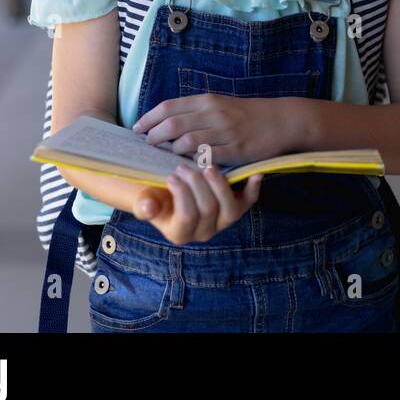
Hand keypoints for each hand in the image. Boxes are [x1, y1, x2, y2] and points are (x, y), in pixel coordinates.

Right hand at [132, 166, 262, 244]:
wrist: (168, 191)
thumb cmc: (154, 194)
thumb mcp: (144, 200)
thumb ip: (144, 205)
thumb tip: (149, 207)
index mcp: (180, 233)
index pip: (187, 217)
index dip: (181, 196)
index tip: (171, 176)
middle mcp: (204, 231)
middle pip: (209, 210)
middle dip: (197, 185)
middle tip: (184, 166)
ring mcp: (222, 221)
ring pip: (230, 209)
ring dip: (220, 186)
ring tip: (207, 167)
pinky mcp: (236, 207)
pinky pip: (248, 202)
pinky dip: (253, 188)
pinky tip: (256, 174)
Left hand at [133, 93, 310, 165]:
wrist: (281, 120)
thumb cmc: (247, 114)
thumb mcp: (220, 104)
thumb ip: (196, 111)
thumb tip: (166, 122)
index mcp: (207, 100)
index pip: (168, 107)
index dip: (148, 118)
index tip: (137, 129)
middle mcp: (213, 114)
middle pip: (171, 125)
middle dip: (154, 137)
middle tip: (147, 146)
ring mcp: (224, 132)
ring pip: (185, 142)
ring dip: (171, 152)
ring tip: (165, 157)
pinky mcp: (234, 149)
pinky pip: (205, 158)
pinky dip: (192, 162)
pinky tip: (188, 166)